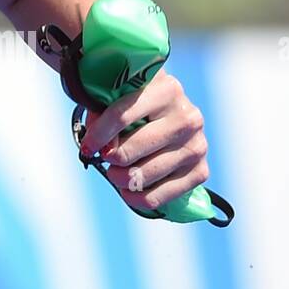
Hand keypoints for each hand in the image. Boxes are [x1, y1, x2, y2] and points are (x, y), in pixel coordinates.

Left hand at [76, 71, 209, 213]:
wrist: (173, 114)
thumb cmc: (139, 103)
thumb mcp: (122, 95)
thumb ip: (103, 111)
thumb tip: (93, 144)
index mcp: (166, 90)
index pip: (122, 115)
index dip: (99, 135)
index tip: (86, 147)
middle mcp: (187, 117)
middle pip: (134, 148)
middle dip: (111, 158)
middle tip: (104, 159)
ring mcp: (197, 145)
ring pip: (145, 174)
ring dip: (121, 179)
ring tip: (115, 173)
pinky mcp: (201, 171)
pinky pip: (161, 195)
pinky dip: (138, 198)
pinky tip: (128, 192)